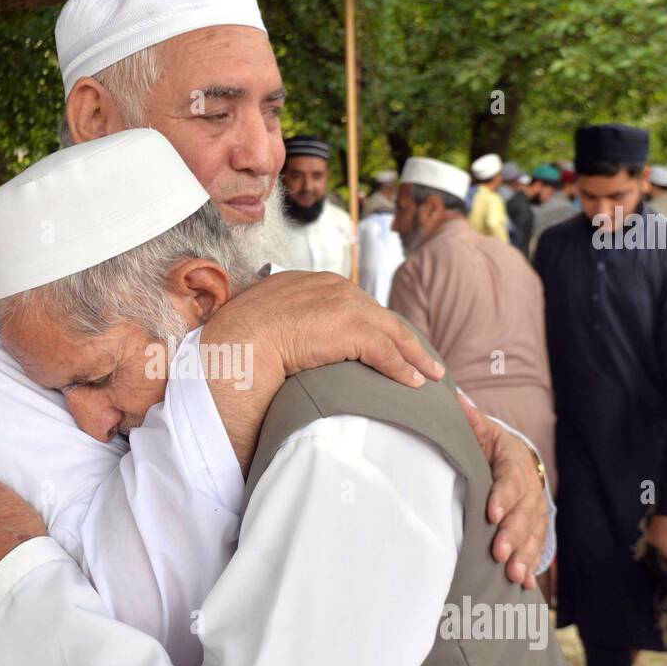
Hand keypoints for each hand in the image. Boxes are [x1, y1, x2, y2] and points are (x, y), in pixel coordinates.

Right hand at [200, 271, 443, 469]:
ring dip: (413, 355)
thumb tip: (277, 346)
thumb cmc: (238, 339)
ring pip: (392, 331)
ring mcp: (344, 304)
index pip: (352, 302)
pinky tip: (413, 383)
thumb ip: (278, 325)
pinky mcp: (352, 328)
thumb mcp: (261, 321)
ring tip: (428, 373)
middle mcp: (332, 286)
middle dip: (402, 337)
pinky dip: (403, 368)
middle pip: (379, 314)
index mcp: (309, 283)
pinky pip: (387, 350)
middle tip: (421, 356)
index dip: (371, 323)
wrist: (238, 341)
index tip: (383, 339)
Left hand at [457, 394, 546, 587]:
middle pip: (524, 513)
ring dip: (524, 555)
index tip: (491, 513)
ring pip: (533, 533)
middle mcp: (530, 489)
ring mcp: (536, 511)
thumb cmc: (492, 448)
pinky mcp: (537, 528)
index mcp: (514, 464)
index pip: (510, 480)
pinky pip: (538, 547)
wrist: (520, 460)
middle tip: (499, 553)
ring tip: (512, 573)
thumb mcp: (483, 432)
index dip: (502, 497)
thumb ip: (471, 421)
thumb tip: (454, 400)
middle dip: (512, 534)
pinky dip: (533, 565)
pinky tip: (526, 585)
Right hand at [646, 514, 666, 560]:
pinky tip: (665, 531)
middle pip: (663, 550)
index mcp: (660, 543)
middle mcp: (653, 541)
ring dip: (665, 542)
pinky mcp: (648, 532)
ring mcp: (650, 537)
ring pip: (659, 545)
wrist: (665, 509)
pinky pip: (655, 540)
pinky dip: (661, 538)